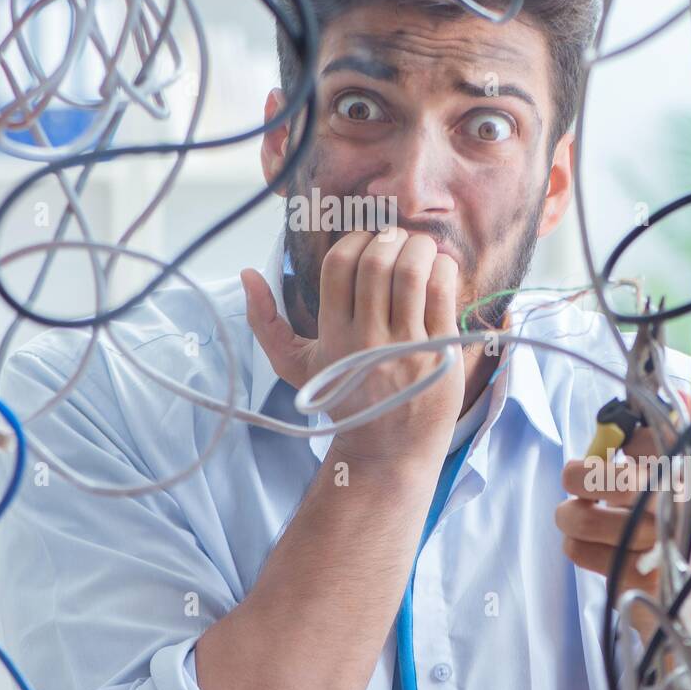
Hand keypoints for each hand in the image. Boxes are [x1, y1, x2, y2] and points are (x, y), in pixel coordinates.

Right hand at [242, 227, 462, 466]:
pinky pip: (442, 293)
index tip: (367, 242)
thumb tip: (247, 274)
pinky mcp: (441, 352)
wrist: (388, 450)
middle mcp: (368, 339)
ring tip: (419, 248)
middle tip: (397, 241)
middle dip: (390, 238)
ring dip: (419, 247)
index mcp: (333, 335)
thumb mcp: (296, 366)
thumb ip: (266, 322)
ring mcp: (406, 346)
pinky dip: (443, 268)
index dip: (355, 240)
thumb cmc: (342, 398)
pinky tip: (439, 269)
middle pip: (377, 263)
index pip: (340, 265)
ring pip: (412, 272)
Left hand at [555, 423, 690, 634]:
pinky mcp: (640, 580)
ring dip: (569, 515)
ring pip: (584, 518)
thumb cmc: (668, 518)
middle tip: (575, 480)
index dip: (614, 446)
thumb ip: (666, 431)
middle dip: (577, 476)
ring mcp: (668, 547)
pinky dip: (575, 545)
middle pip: (613, 481)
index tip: (616, 456)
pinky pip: (578, 551)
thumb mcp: (678, 471)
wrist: (687, 592)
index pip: (641, 439)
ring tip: (580, 515)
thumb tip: (675, 393)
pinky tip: (595, 546)